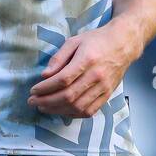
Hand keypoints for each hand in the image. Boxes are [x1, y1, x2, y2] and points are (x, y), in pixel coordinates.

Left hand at [27, 20, 141, 117]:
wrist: (123, 44)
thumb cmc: (96, 40)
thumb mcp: (74, 41)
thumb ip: (59, 58)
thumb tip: (45, 75)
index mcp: (87, 60)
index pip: (63, 79)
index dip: (45, 88)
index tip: (33, 90)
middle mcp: (96, 76)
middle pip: (68, 96)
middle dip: (47, 101)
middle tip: (33, 101)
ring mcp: (103, 88)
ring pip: (78, 106)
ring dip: (57, 110)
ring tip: (44, 107)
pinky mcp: (107, 95)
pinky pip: (89, 111)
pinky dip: (73, 114)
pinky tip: (61, 111)